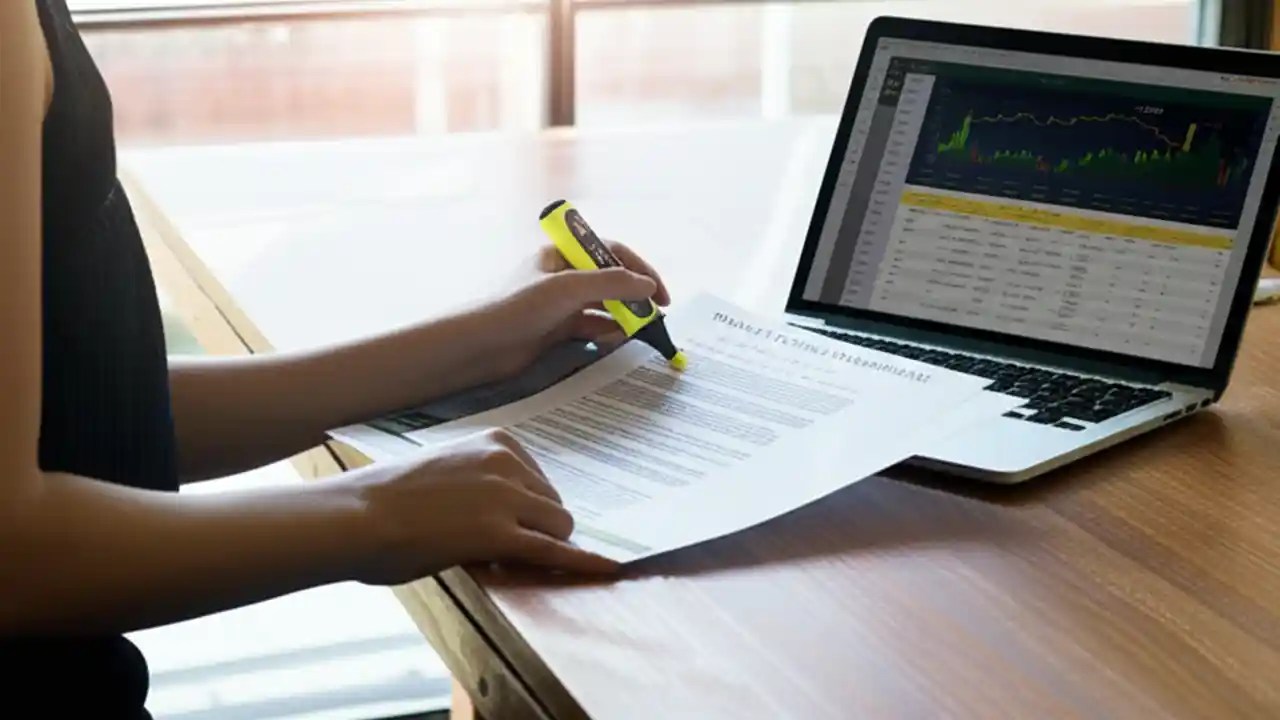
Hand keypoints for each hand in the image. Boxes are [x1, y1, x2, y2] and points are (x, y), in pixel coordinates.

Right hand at [349, 428, 618, 584]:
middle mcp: (506, 461)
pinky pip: (556, 551)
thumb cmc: (385, 498)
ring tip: (501, 559)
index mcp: (494, 441)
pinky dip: (584, 562)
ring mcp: (506, 496)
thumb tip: (506, 511)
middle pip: (553, 503)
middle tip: (499, 546)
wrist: (355, 516)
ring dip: (541, 546)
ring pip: (558, 526)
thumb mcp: (443, 472)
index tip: (523, 521)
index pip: (538, 478)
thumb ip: (480, 481)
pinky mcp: (500, 533)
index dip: (529, 508)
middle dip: (536, 528)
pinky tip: (608, 568)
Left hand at [486, 241, 672, 377]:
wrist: (477, 346)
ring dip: (623, 314)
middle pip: (610, 279)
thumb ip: (611, 285)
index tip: (659, 293)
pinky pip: (591, 325)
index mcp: (561, 253)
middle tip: (656, 314)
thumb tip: (648, 286)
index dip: (640, 269)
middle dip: (634, 294)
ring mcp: (559, 302)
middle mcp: (562, 274)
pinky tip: (617, 339)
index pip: (612, 252)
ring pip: (603, 305)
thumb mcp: (568, 289)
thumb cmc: (516, 307)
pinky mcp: (556, 328)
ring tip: (639, 328)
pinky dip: (607, 331)